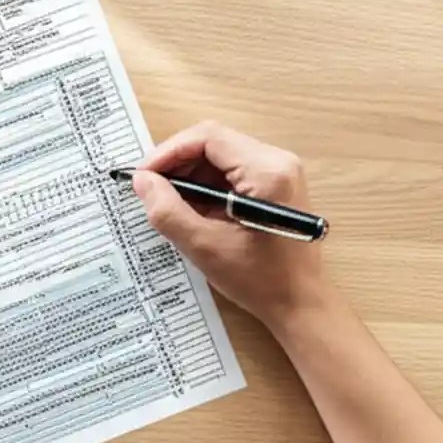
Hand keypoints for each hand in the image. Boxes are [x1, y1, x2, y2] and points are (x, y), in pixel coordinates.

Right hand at [131, 121, 328, 328]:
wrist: (301, 303)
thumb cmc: (261, 280)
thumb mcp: (205, 247)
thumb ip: (168, 211)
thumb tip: (142, 181)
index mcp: (267, 173)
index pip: (208, 138)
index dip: (169, 151)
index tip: (143, 175)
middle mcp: (278, 162)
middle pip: (214, 142)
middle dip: (176, 161)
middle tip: (149, 188)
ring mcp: (279, 171)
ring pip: (220, 155)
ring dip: (189, 173)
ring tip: (165, 200)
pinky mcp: (274, 184)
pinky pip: (231, 170)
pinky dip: (204, 183)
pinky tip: (189, 206)